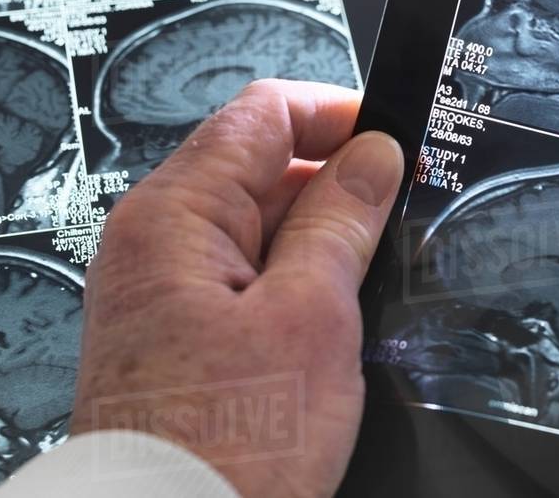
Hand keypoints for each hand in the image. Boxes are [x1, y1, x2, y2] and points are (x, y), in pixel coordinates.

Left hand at [71, 80, 404, 497]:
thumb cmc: (225, 445)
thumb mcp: (310, 316)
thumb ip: (342, 220)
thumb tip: (373, 154)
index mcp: (175, 215)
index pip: (263, 113)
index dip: (337, 113)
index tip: (395, 138)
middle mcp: (156, 240)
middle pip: (259, 162)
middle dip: (336, 177)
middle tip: (402, 210)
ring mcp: (163, 285)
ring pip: (257, 219)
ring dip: (320, 231)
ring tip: (373, 269)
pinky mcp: (178, 327)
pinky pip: (245, 270)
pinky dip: (295, 273)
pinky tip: (335, 308)